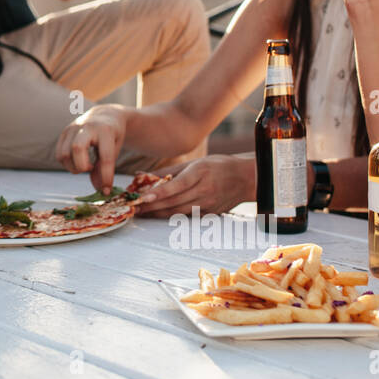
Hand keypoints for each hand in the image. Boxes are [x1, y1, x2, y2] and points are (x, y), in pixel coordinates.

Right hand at [56, 104, 127, 193]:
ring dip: (73, 167)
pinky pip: (59, 154)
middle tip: (90, 168)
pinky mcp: (64, 132)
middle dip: (82, 166)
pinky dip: (67, 164)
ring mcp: (73, 128)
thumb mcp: (115, 149)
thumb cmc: (112, 135)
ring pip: (64, 154)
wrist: (105, 115)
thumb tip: (100, 190)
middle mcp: (87, 126)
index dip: (106, 176)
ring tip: (85, 165)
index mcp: (105, 131)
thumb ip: (106, 169)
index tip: (106, 190)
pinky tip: (77, 162)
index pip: (105, 157)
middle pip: (77, 148)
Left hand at [131, 155, 255, 217]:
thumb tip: (143, 175)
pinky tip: (158, 215)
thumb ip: (169, 170)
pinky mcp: (210, 213)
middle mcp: (204, 190)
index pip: (177, 185)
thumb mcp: (195, 162)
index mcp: (200, 173)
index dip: (159, 192)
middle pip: (174, 201)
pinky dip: (171, 215)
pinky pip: (186, 215)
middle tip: (133, 208)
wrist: (246, 178)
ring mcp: (208, 204)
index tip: (143, 197)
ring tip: (141, 212)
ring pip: (178, 211)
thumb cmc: (219, 166)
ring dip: (157, 213)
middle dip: (152, 206)